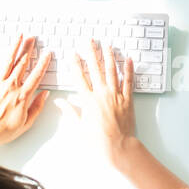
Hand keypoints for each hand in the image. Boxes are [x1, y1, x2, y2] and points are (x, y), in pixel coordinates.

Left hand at [0, 36, 50, 153]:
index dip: (43, 64)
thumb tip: (44, 94)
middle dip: (29, 49)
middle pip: (23, 64)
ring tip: (19, 36)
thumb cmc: (3, 131)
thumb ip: (37, 107)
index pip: (36, 76)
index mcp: (23, 96)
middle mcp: (11, 86)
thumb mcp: (26, 123)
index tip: (47, 54)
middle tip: (33, 39)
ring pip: (8, 62)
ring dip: (14, 48)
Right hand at [68, 39, 137, 165]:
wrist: (118, 147)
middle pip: (96, 69)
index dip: (75, 64)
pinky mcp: (127, 100)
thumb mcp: (79, 126)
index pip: (80, 77)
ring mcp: (116, 95)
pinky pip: (128, 81)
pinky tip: (127, 59)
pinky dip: (128, 69)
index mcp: (88, 100)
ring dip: (109, 57)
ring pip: (112, 71)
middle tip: (90, 41)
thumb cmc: (98, 140)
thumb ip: (70, 111)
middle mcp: (102, 94)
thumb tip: (60, 102)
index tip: (73, 54)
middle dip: (92, 53)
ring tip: (107, 45)